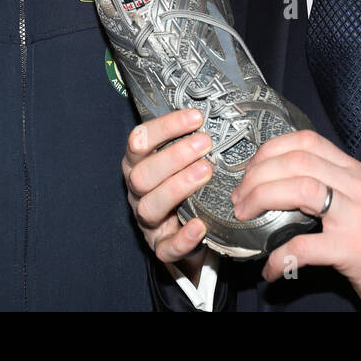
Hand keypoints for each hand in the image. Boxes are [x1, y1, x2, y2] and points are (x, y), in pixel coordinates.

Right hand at [122, 108, 211, 282]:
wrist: (190, 234)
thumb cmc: (187, 187)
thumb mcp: (182, 161)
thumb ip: (191, 141)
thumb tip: (222, 112)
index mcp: (139, 164)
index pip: (140, 140)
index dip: (165, 127)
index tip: (196, 118)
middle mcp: (138, 192)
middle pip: (141, 175)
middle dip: (172, 157)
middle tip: (205, 143)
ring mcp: (147, 221)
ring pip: (149, 207)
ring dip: (177, 188)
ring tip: (206, 172)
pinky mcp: (161, 247)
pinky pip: (166, 247)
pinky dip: (183, 237)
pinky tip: (200, 225)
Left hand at [231, 130, 360, 311]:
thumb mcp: (360, 202)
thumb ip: (328, 186)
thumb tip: (276, 182)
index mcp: (356, 172)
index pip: (306, 141)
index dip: (270, 151)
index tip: (251, 170)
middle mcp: (358, 187)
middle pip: (297, 161)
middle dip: (258, 176)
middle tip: (241, 197)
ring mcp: (358, 217)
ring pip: (300, 189)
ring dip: (262, 199)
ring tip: (246, 216)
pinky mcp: (354, 250)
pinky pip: (304, 247)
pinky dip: (280, 257)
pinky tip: (271, 267)